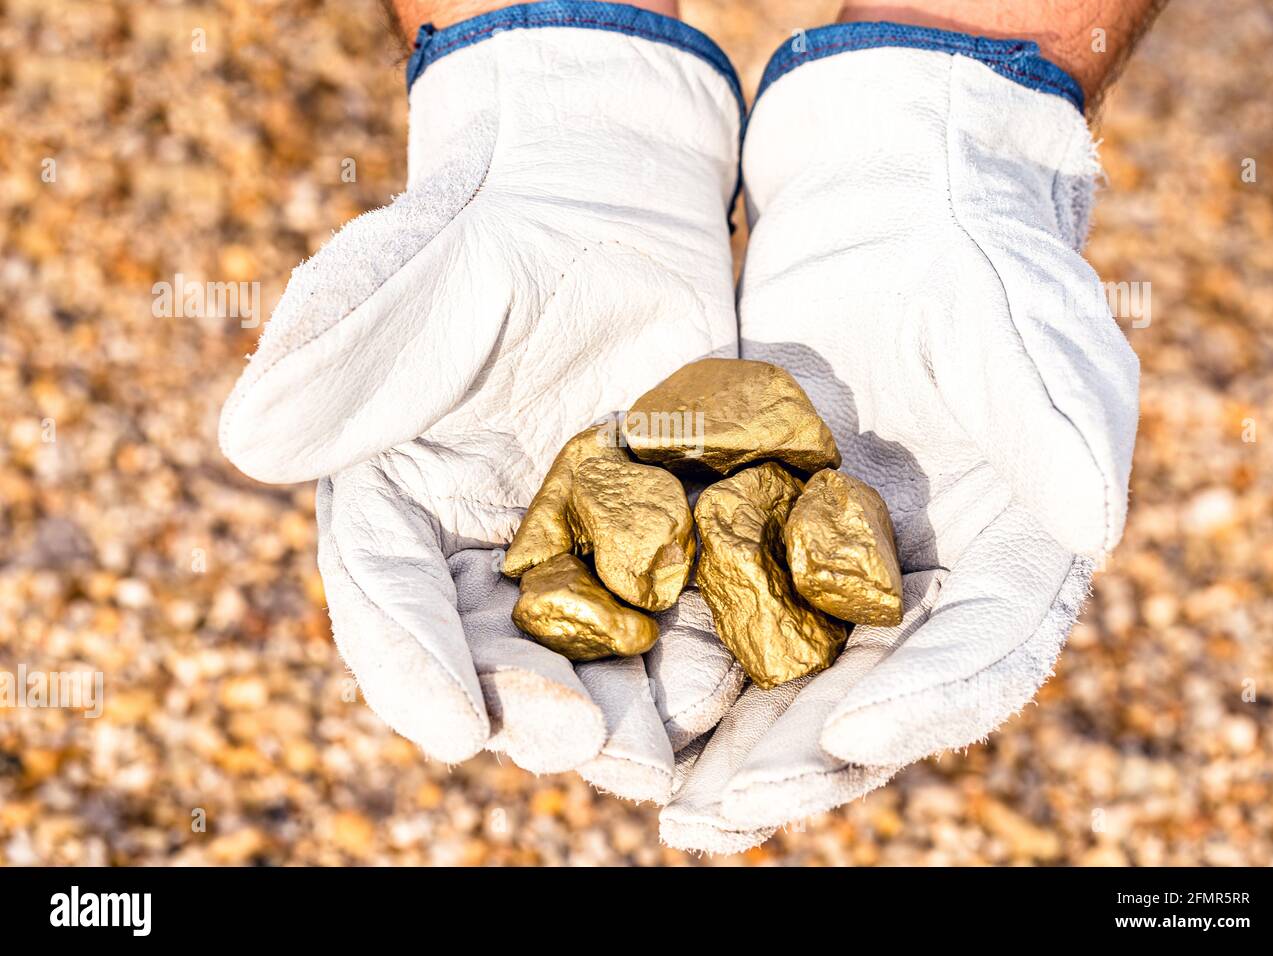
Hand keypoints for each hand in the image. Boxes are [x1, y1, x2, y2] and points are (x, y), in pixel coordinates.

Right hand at [219, 6, 746, 799]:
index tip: (450, 728)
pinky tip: (737, 672)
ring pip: (598, 650)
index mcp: (396, 508)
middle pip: (500, 652)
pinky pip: (689, 603)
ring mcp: (583, 553)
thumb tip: (248, 443)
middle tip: (580, 743)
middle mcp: (482, 552)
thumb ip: (338, 358)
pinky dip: (709, 642)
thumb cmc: (486, 232)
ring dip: (630, 703)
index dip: (415, 667)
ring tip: (665, 743)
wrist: (603, 205)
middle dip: (536, 706)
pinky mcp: (670, 534)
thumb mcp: (409, 282)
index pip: (390, 599)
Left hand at [660, 27, 1138, 851]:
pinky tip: (623, 705)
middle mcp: (925, 582)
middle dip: (799, 758)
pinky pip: (720, 613)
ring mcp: (839, 566)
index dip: (925, 700)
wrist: (891, 205)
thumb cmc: (977, 260)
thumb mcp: (1023, 328)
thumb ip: (1056, 422)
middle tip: (721, 812)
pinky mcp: (762, 534)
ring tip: (668, 805)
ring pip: (787, 679)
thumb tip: (1094, 526)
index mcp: (1014, 554)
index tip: (854, 732)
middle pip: (869, 695)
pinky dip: (678, 663)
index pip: (980, 651)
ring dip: (728, 746)